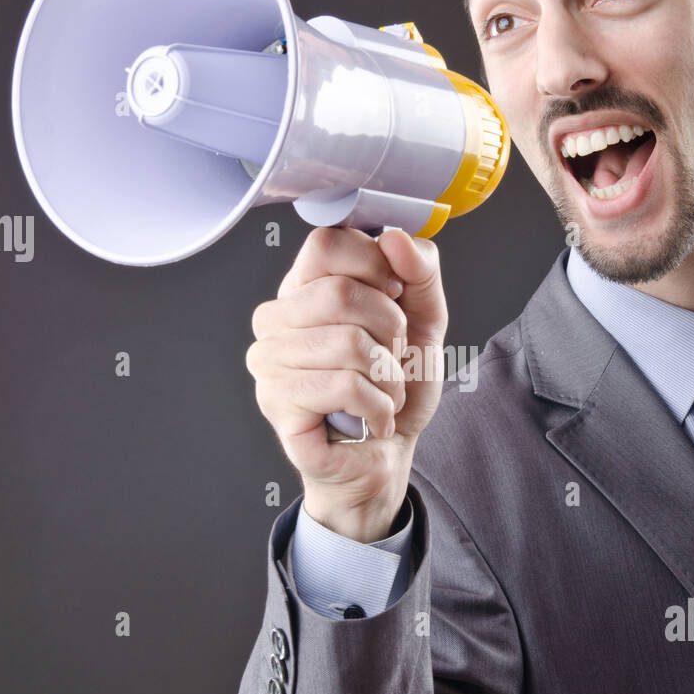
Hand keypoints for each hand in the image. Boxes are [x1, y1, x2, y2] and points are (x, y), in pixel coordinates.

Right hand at [246, 225, 447, 540]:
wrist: (385, 456)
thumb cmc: (394, 388)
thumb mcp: (424, 320)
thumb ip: (420, 271)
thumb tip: (396, 237)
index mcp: (304, 289)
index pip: (326, 243)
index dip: (374, 264)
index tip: (394, 295)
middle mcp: (276, 320)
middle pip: (339, 292)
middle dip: (390, 329)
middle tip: (391, 356)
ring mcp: (269, 361)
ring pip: (347, 343)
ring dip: (388, 376)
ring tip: (383, 392)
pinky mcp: (277, 402)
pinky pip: (344, 386)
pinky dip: (379, 406)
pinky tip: (373, 418)